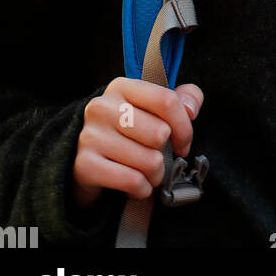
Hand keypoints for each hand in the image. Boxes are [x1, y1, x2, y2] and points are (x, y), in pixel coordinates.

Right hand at [73, 79, 203, 208]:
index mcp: (122, 87)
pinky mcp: (84, 165)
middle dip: (167, 153)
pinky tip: (137, 185)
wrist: (86, 158)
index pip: (166, 101)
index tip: (182, 143)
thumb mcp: (154, 108)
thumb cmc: (129, 131)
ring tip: (147, 172)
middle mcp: (103, 107)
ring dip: (155, 174)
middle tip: (158, 158)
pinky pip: (132, 181)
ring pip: (149, 161)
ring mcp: (91, 136)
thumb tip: (191, 109)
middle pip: (159, 133)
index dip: (184, 126)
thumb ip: (183, 98)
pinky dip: (142, 189)